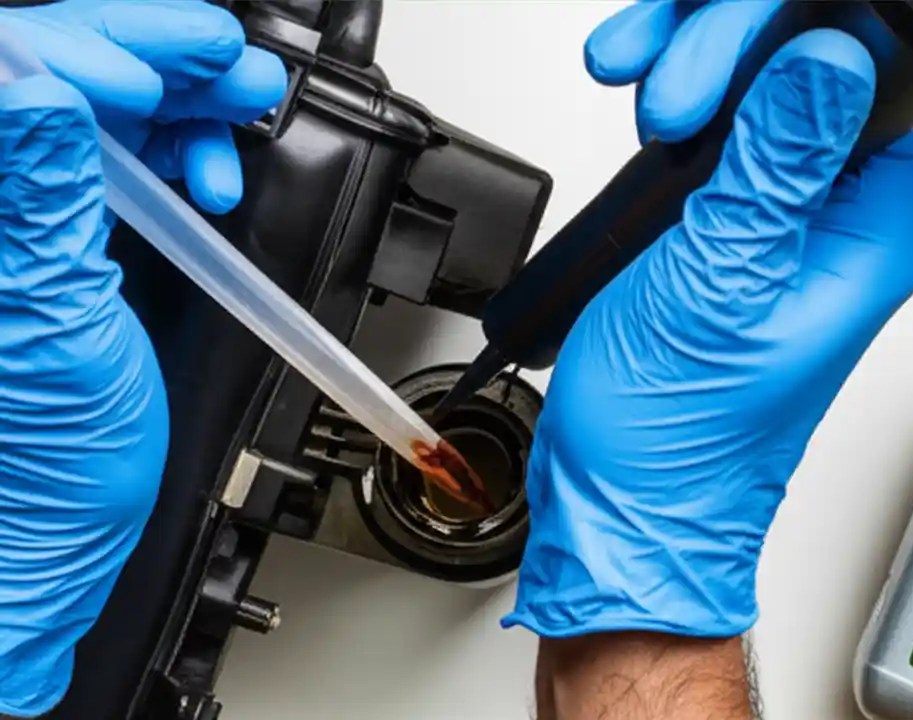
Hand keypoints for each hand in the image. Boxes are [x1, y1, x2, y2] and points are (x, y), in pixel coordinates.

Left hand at [0, 3, 283, 715]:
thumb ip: (43, 190)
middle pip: (63, 76)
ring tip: (241, 111)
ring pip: (105, 110)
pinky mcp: (77, 239)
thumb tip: (37, 80)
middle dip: (158, 59)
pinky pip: (130, 162)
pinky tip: (212, 170)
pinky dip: (185, 150)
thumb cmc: (41, 457)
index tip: (174, 63)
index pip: (13, 71)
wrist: (60, 530)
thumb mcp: (53, 318)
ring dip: (183, 100)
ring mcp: (32, 218)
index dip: (96, 46)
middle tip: (233, 67)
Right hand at [504, 2, 912, 643]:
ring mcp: (786, 226)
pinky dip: (679, 110)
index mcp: (875, 233)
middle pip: (818, 70)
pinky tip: (641, 110)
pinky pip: (723, 136)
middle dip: (734, 50)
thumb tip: (832, 59)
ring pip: (762, 93)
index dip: (813, 40)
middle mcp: (842, 223)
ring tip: (642, 96)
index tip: (733, 46)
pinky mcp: (734, 232)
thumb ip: (777, 163)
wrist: (627, 500)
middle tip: (670, 92)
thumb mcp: (725, 282)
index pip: (884, 83)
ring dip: (696, 70)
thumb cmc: (682, 432)